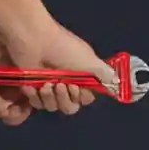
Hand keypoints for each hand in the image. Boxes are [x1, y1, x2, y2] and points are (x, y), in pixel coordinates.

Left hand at [1, 18, 116, 114]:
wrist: (35, 42)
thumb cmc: (65, 50)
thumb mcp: (91, 61)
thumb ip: (105, 74)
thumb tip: (116, 82)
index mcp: (82, 76)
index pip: (86, 97)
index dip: (82, 96)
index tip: (77, 86)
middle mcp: (67, 83)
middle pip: (71, 106)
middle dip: (66, 99)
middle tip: (61, 85)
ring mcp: (49, 86)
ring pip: (54, 107)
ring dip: (51, 98)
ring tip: (46, 84)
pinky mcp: (32, 88)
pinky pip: (37, 103)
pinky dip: (35, 97)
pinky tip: (33, 86)